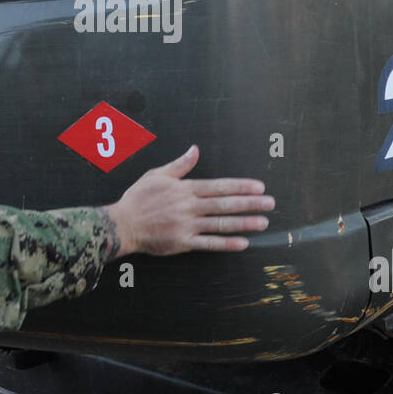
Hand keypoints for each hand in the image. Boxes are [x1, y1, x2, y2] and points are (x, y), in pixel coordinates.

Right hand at [105, 145, 271, 255]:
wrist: (122, 224)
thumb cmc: (139, 198)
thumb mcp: (157, 175)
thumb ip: (180, 164)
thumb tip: (195, 149)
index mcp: (184, 189)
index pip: (218, 186)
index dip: (240, 186)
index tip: (258, 187)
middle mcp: (189, 207)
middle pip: (224, 204)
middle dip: (250, 203)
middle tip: (270, 203)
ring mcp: (187, 226)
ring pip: (220, 224)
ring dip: (243, 223)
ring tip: (262, 222)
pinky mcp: (183, 242)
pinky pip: (209, 244)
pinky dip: (226, 243)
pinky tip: (243, 243)